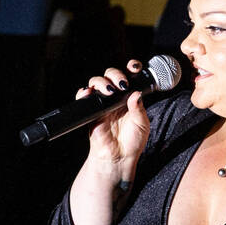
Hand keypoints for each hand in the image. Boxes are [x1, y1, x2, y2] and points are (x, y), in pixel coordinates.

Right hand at [78, 59, 150, 185]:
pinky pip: (84, 97)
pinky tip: (89, 93)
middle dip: (115, 74)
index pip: (129, 75)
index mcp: (129, 97)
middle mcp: (115, 97)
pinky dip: (84, 92)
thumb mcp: (142, 124)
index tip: (134, 67)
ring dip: (101, 82)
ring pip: (97, 82)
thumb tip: (136, 93)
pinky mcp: (91, 111)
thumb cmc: (133, 141)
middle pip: (111, 75)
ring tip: (108, 92)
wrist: (119, 157)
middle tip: (121, 85)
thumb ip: (139, 108)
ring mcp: (102, 103)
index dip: (131, 68)